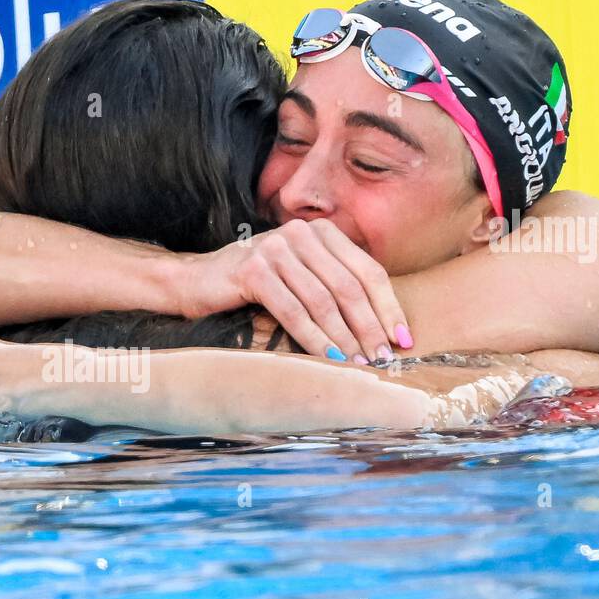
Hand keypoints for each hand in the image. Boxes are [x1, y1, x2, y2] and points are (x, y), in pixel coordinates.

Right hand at [180, 219, 411, 362]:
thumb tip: (380, 327)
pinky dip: (313, 338)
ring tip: (358, 366)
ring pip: (323, 301)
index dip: (389, 307)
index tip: (403, 339)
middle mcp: (301, 234)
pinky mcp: (253, 270)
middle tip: (383, 359)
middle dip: (370, 327)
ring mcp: (275, 249)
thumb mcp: (299, 277)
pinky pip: (293, 311)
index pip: (368, 270)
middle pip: (349, 286)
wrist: (194, 282)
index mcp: (321, 232)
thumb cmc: (252, 287)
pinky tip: (327, 358)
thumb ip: (333, 286)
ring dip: (344, 338)